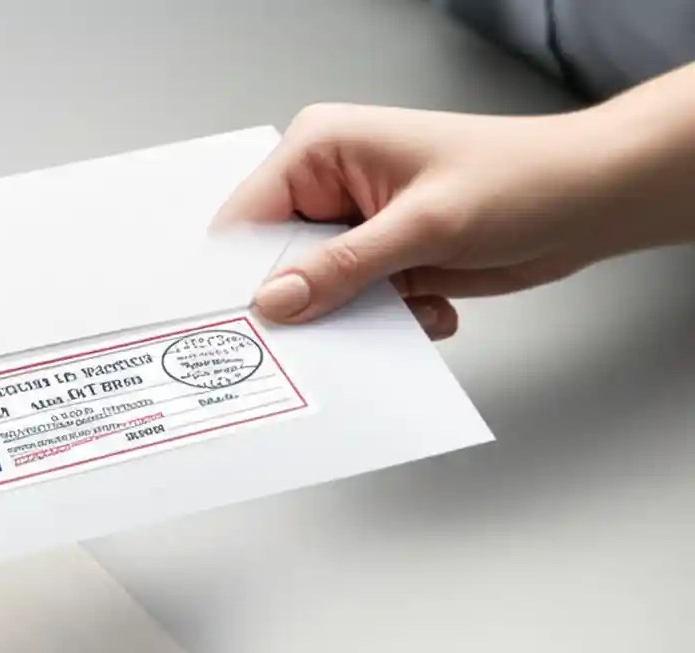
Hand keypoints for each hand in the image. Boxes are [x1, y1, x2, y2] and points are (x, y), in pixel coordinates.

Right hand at [212, 101, 673, 338]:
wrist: (592, 200)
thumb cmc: (522, 178)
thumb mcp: (424, 226)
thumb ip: (342, 267)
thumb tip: (275, 301)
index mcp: (321, 148)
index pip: (247, 219)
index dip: (242, 274)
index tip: (245, 324)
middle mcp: (330, 184)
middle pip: (276, 262)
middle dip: (308, 302)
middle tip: (337, 323)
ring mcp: (355, 224)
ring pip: (317, 293)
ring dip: (358, 314)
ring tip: (409, 301)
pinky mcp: (381, 258)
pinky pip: (354, 307)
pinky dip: (389, 319)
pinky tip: (433, 301)